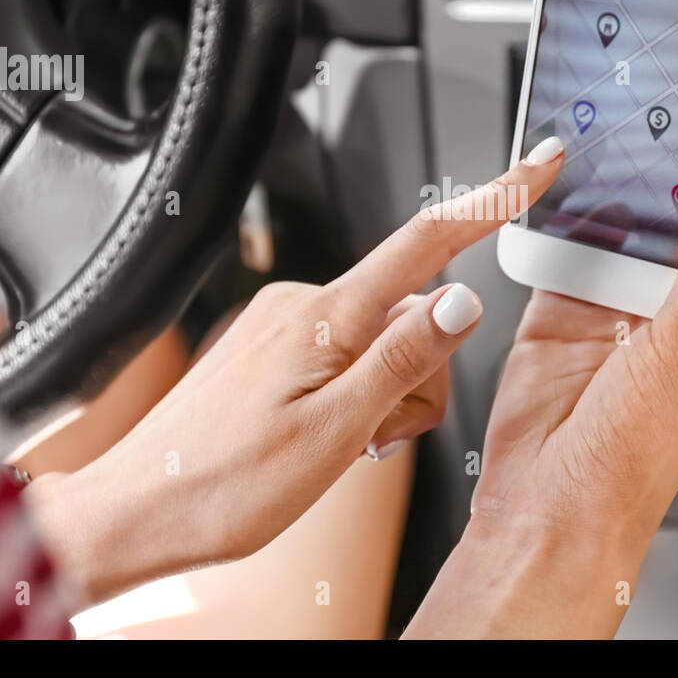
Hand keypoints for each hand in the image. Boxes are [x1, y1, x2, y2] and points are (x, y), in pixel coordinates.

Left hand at [25, 138, 566, 604]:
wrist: (137, 514)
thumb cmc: (220, 486)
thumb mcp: (334, 433)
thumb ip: (403, 361)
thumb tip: (461, 300)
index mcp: (325, 317)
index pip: (428, 241)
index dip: (495, 198)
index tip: (539, 163)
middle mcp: (305, 305)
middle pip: (415, 315)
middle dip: (420, 378)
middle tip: (376, 438)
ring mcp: (287, 324)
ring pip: (385, 343)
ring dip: (387, 398)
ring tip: (345, 446)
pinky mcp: (276, 347)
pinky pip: (349, 356)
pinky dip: (359, 397)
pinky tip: (329, 437)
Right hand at [406, 126, 677, 637]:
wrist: (552, 510)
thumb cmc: (634, 456)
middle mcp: (670, 307)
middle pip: (672, 211)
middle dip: (662, 163)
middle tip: (649, 104)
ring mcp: (613, 305)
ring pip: (617, 222)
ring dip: (611, 184)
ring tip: (605, 131)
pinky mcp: (560, 306)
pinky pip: (564, 243)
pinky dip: (559, 214)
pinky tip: (558, 183)